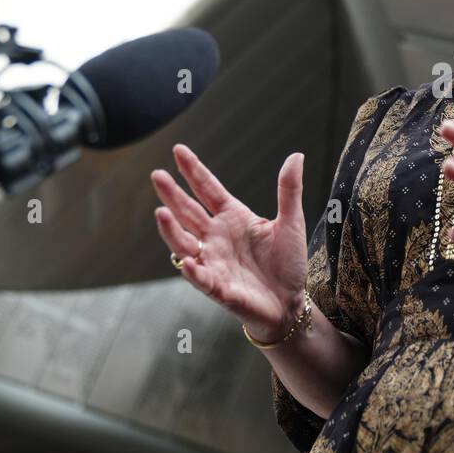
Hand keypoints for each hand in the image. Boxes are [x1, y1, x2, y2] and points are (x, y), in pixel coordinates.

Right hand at [151, 144, 310, 343]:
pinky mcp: (217, 287)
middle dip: (172, 195)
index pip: (208, 189)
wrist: (290, 302)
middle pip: (189, 212)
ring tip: (160, 212)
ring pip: (185, 243)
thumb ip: (289, 191)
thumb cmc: (287, 263)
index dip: (193, 171)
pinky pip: (201, 277)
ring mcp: (213, 261)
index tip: (178, 150)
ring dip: (172, 230)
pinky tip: (188, 260)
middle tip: (157, 175)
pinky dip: (193, 270)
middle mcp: (216, 236)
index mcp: (232, 217)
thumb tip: (296, 156)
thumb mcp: (292, 223)